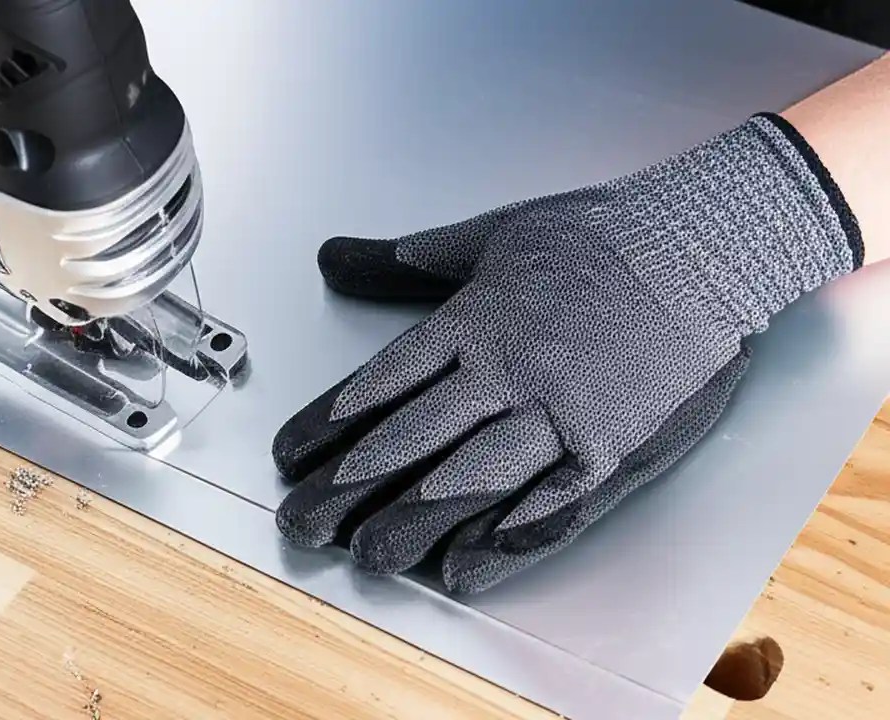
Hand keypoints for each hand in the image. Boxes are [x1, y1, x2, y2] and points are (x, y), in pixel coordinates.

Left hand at [272, 114, 861, 592]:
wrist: (705, 244)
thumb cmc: (597, 238)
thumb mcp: (488, 236)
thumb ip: (402, 260)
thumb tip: (332, 257)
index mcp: (474, 322)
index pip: (381, 384)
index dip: (328, 425)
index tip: (290, 457)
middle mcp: (509, 372)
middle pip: (412, 440)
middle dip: (349, 488)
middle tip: (304, 524)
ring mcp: (562, 415)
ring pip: (470, 480)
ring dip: (413, 523)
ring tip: (365, 555)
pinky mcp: (613, 449)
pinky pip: (552, 505)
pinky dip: (505, 540)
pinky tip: (465, 567)